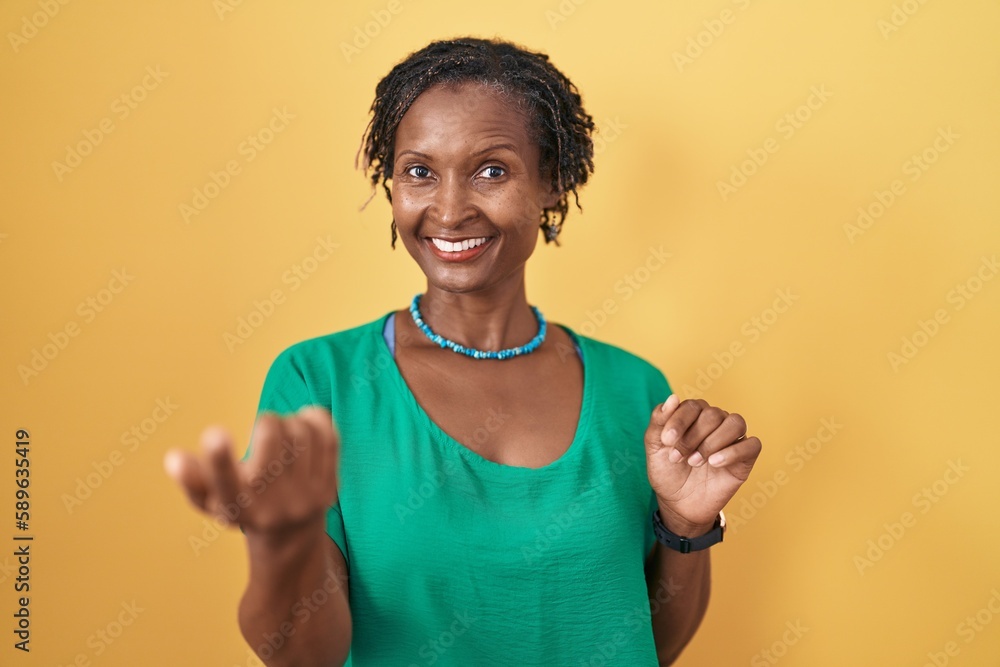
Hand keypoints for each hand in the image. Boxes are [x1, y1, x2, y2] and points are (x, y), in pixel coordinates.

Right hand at [163, 407, 339, 536]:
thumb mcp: (211, 499)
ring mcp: (304, 498)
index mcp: (237, 508)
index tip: (214, 433)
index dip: (219, 458)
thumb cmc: (242, 505)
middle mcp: (272, 506)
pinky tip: (305, 420)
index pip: (225, 483)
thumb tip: (173, 457)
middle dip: (267, 422)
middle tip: (264, 426)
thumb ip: (191, 478)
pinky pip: (327, 439)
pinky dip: (315, 419)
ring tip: (284, 430)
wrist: (289, 534)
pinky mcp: (328, 488)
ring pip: (301, 434)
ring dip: (290, 421)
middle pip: (272, 440)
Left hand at [644, 395, 760, 535]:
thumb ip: (658, 421)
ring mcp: (732, 439)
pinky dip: (733, 452)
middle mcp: (716, 422)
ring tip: (696, 462)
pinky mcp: (745, 458)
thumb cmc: (667, 472)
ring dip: (713, 442)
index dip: (679, 421)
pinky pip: (752, 444)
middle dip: (692, 437)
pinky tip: (714, 463)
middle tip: (679, 458)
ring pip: (735, 423)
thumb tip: (673, 397)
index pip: (693, 405)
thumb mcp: (654, 447)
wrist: (678, 504)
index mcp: (694, 415)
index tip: (666, 441)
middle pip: (712, 414)